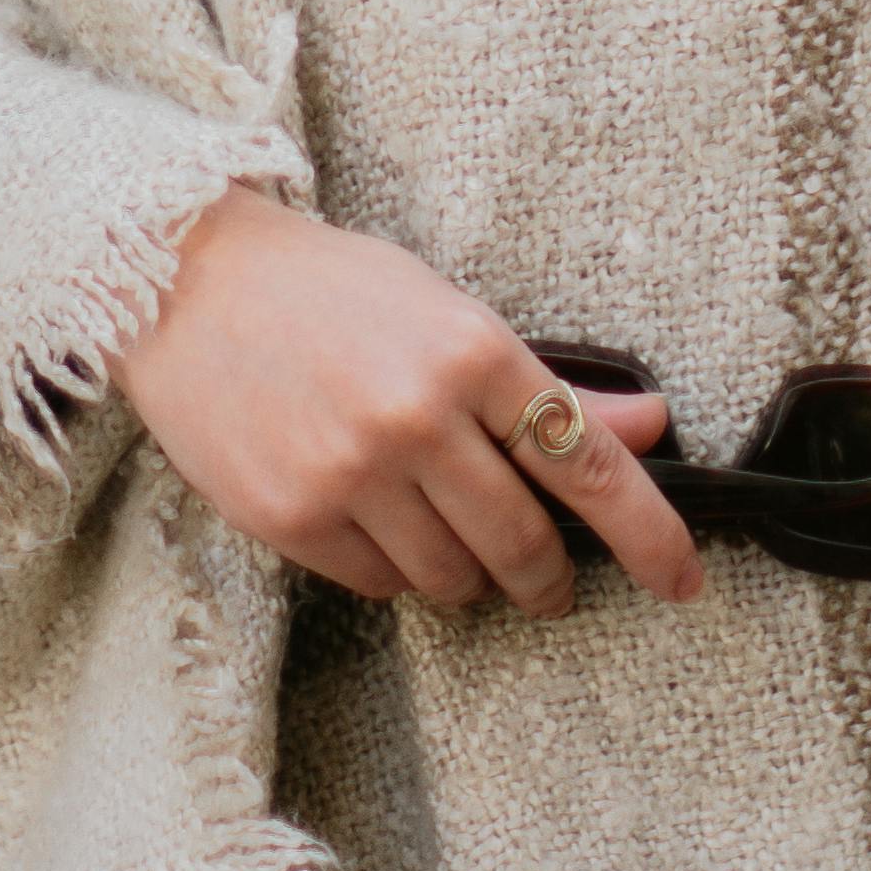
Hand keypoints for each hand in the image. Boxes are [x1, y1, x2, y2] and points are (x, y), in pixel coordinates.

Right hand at [109, 188, 704, 616]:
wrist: (185, 285)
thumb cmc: (326, 290)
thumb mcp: (447, 311)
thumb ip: (547, 385)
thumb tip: (649, 426)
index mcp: (471, 350)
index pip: (587, 463)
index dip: (650, 534)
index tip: (685, 581)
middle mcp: (418, 416)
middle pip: (525, 544)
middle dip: (548, 578)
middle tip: (548, 582)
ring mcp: (352, 473)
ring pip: (453, 578)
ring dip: (468, 576)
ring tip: (442, 532)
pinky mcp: (294, 517)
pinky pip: (380, 585)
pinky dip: (396, 571)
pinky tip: (376, 522)